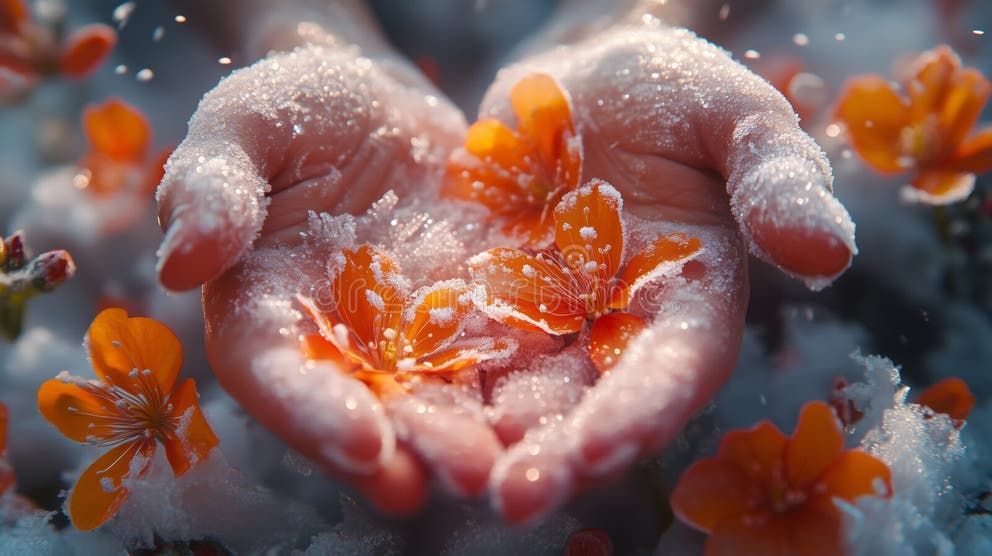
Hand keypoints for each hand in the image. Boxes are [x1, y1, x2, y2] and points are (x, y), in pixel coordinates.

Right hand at [155, 8, 502, 512]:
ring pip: (436, 395)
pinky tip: (555, 411)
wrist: (381, 107)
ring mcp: (411, 334)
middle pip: (366, 404)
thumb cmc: (298, 110)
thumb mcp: (246, 125)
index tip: (361, 443)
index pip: (275, 369)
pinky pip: (499, 354)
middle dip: (410, 446)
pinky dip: (521, 384)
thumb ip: (211, 184)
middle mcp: (337, 339)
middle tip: (457, 476)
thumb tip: (181, 261)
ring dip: (470, 434)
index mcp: (264, 305)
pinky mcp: (473, 313)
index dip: (312, 410)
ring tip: (509, 464)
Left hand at [478, 8, 855, 521]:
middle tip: (514, 496)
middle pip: (588, 404)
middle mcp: (615, 331)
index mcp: (687, 301)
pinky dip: (431, 379)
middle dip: (556, 453)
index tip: (603, 448)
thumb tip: (829, 251)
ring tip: (445, 471)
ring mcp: (541, 323)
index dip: (644, 410)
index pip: (672, 369)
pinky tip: (396, 407)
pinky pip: (452, 347)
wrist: (571, 81)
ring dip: (484, 436)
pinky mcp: (479, 303)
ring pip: (514, 391)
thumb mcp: (728, 113)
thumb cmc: (665, 92)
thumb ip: (774, 175)